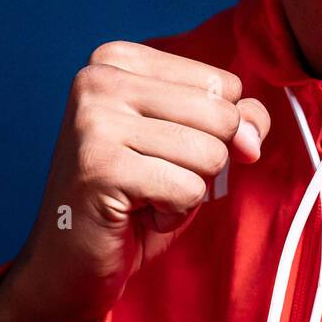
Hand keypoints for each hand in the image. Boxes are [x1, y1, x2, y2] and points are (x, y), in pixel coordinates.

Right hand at [0, 40, 269, 321]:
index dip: (216, 130)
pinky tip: (135, 214)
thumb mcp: (192, 144)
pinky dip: (173, 214)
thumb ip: (236, 121)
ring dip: (189, 189)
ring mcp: (95, 122)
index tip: (164, 149)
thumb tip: (252, 137)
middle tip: (155, 177)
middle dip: (206, 161)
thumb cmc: (136, 198)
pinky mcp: (101, 167)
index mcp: (118, 60)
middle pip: (222, 115)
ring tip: (144, 195)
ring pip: (210, 154)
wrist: (70, 262)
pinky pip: (188, 189)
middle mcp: (99, 80)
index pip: (223, 85)